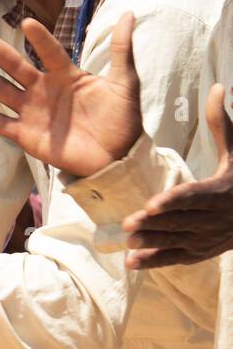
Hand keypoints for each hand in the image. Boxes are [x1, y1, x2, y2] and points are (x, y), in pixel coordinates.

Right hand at [0, 13, 140, 177]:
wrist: (118, 158)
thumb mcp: (125, 82)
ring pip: (1, 90)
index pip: (49, 52)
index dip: (39, 38)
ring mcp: (32, 112)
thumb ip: (121, 50)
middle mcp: (44, 90)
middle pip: (15, 66)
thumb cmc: (123, 119)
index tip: (27, 22)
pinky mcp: (26, 135)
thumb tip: (129, 13)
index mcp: (66, 76)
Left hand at [122, 83, 232, 268]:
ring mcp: (210, 238)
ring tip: (126, 242)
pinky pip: (178, 258)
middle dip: (155, 224)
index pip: (195, 197)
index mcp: (221, 191)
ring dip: (152, 243)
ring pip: (178, 241)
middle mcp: (216, 218)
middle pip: (182, 222)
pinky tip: (131, 262)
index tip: (152, 204)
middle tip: (127, 223)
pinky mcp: (203, 251)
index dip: (174, 202)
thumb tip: (217, 86)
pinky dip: (156, 261)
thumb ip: (221, 123)